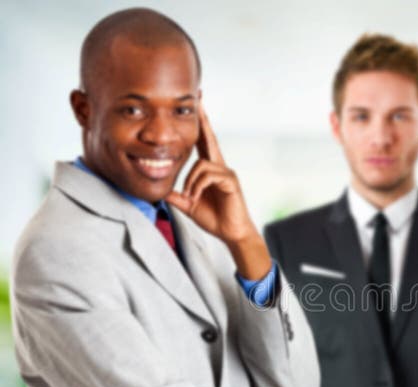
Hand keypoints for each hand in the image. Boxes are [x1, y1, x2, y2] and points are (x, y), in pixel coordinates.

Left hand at [166, 106, 270, 278]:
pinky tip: (196, 198)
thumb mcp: (189, 205)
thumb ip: (177, 195)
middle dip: (203, 118)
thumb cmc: (215, 219)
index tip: (195, 108)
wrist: (232, 234)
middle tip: (198, 98)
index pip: (202, 143)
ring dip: (190, 181)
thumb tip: (161, 188)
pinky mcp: (231, 181)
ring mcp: (227, 173)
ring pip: (201, 165)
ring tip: (189, 197)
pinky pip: (207, 176)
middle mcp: (220, 167)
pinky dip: (197, 187)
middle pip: (210, 138)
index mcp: (210, 170)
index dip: (198, 126)